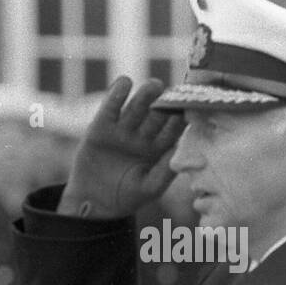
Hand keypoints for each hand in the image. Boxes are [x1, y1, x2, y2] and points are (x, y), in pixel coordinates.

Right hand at [57, 77, 185, 218]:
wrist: (96, 202)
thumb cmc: (129, 197)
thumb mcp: (150, 187)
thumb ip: (165, 170)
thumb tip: (179, 152)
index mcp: (159, 149)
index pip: (172, 131)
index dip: (179, 120)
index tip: (189, 108)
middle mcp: (142, 137)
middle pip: (155, 116)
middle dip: (164, 104)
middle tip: (172, 92)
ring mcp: (122, 131)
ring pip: (135, 109)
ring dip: (144, 96)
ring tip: (154, 85)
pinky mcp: (100, 127)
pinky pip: (110, 108)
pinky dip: (116, 95)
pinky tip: (125, 82)